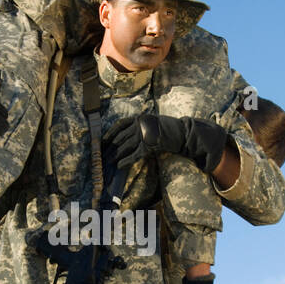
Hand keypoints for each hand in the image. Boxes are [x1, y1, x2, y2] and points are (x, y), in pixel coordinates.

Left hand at [103, 113, 227, 172]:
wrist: (182, 132)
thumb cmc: (167, 128)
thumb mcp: (151, 121)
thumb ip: (139, 125)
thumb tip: (126, 135)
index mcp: (139, 118)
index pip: (119, 125)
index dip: (109, 134)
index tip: (102, 141)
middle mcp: (139, 125)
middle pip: (120, 137)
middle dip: (110, 147)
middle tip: (102, 155)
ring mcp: (144, 135)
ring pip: (125, 147)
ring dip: (115, 155)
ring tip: (108, 161)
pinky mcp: (149, 146)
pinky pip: (134, 155)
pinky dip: (125, 160)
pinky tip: (119, 165)